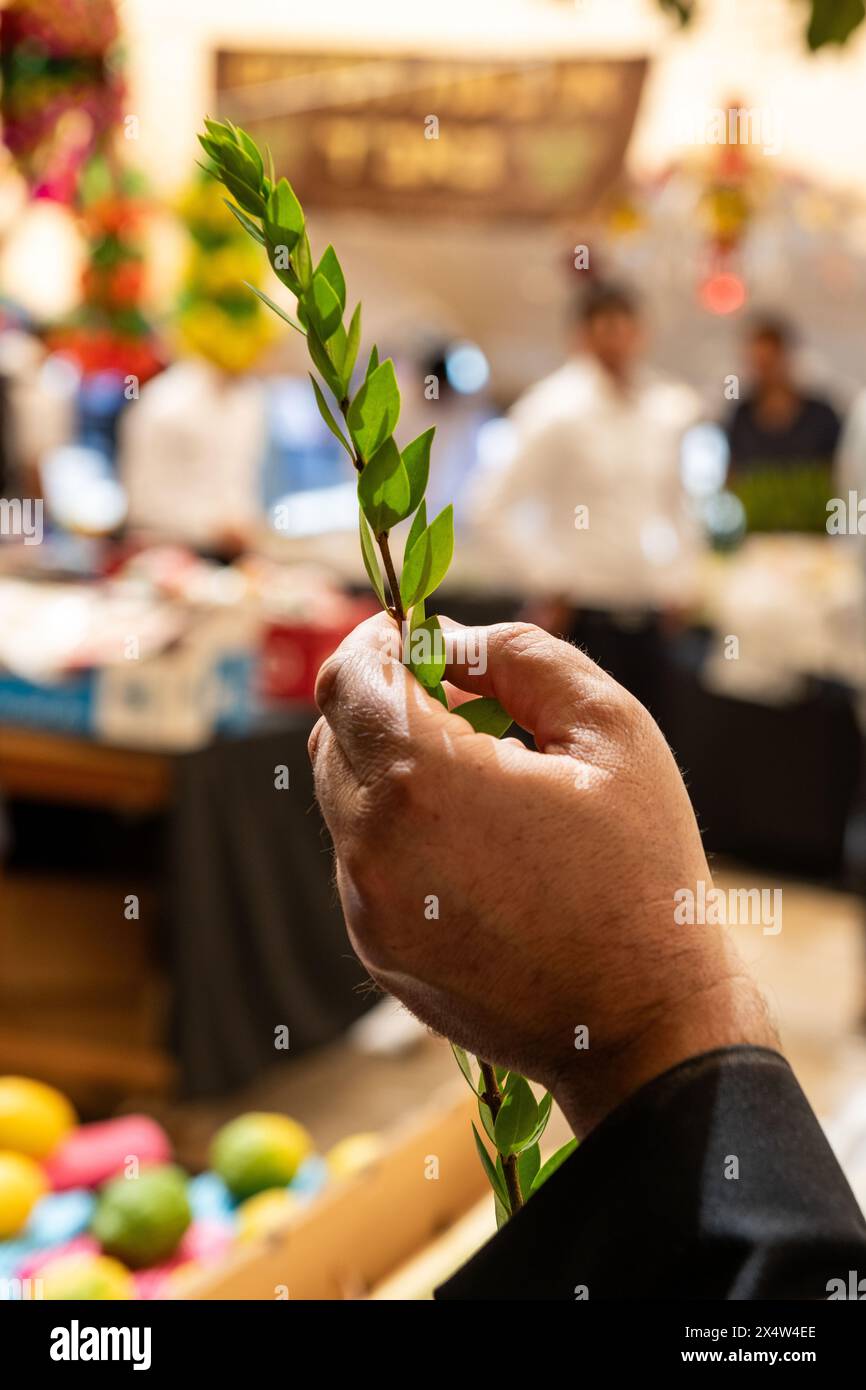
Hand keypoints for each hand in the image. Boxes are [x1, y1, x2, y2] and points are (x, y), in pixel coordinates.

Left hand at [308, 615, 774, 1133]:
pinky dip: (401, 833)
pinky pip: (364, 861)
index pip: (345, 678)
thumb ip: (519, 656)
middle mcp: (372, 847)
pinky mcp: (376, 951)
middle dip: (388, 702)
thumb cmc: (643, 872)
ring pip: (347, 800)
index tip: (418, 637)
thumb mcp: (611, 730)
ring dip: (395, 770)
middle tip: (466, 705)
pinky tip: (482, 853)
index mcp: (424, 783)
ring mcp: (366, 908)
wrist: (648, 1025)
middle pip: (335, 736)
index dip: (376, 641)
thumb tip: (447, 640)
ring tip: (487, 785)